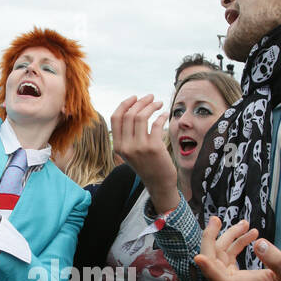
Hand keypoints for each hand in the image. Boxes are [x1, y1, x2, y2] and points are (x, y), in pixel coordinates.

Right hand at [111, 95, 178, 213]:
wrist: (159, 183)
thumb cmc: (147, 164)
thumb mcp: (131, 152)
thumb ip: (128, 135)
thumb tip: (134, 108)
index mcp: (119, 146)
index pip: (116, 118)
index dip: (125, 104)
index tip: (135, 97)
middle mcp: (126, 147)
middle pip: (129, 115)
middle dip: (141, 102)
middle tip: (151, 97)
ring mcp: (140, 148)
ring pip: (141, 117)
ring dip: (151, 106)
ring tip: (159, 103)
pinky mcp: (154, 148)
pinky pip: (156, 124)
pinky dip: (161, 116)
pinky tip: (165, 114)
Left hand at [194, 218, 280, 280]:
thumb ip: (275, 259)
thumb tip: (258, 243)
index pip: (218, 279)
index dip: (208, 268)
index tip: (198, 257)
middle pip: (213, 260)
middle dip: (211, 238)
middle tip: (216, 219)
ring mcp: (232, 276)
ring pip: (220, 253)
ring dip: (231, 236)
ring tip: (246, 223)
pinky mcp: (236, 272)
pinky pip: (229, 253)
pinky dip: (238, 241)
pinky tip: (252, 233)